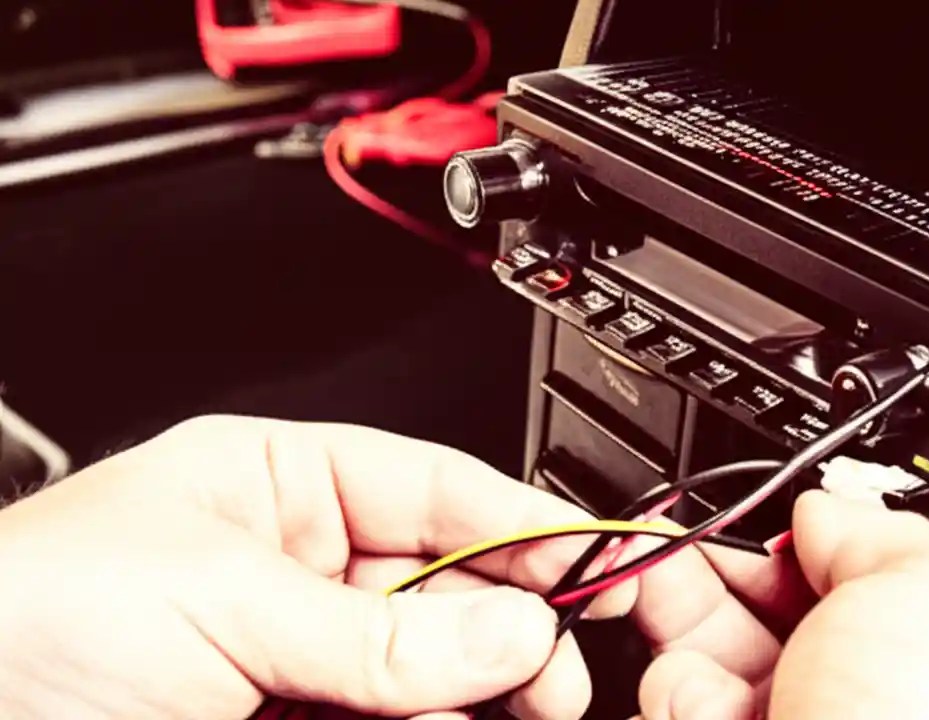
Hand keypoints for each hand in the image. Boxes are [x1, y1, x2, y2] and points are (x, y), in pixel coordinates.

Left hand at [0, 415, 633, 719]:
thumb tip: (508, 629)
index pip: (433, 490)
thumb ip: (377, 627)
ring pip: (428, 665)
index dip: (521, 523)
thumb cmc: (20, 618)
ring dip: (481, 686)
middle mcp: (296, 569)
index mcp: (277, 486)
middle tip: (555, 663)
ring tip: (522, 703)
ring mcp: (292, 656)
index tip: (593, 562)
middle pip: (446, 584)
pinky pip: (391, 717)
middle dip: (511, 617)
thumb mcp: (220, 600)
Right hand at [630, 490, 928, 718]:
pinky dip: (675, 698)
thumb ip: (881, 532)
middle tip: (674, 545)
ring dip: (683, 639)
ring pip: (702, 664)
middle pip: (761, 614)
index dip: (792, 540)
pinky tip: (697, 705)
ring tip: (690, 645)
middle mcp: (855, 706)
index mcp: (925, 656)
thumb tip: (822, 511)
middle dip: (710, 572)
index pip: (844, 579)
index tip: (751, 516)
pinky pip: (674, 706)